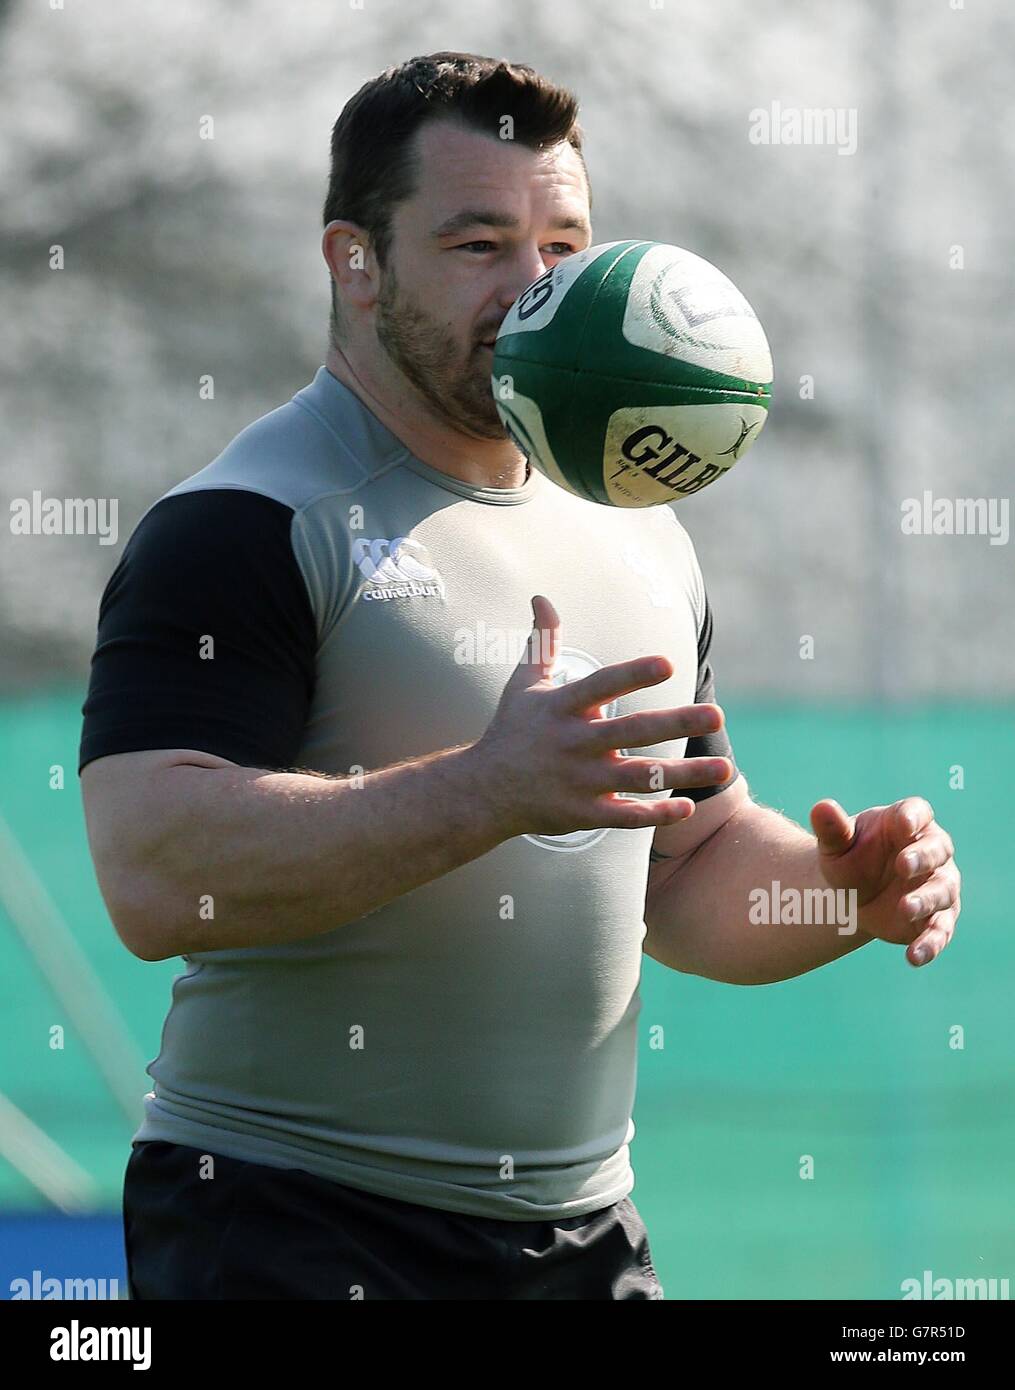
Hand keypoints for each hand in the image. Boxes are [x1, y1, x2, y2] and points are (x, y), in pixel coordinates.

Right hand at [473, 594, 733, 837]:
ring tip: (725, 768)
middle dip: (676, 722)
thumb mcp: (523, 684)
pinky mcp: (582, 814)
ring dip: (684, 774)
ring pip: (640, 777)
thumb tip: (541, 597)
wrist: (482, 791)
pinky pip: (626, 816)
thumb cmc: (511, 731)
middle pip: (631, 731)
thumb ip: (542, 642)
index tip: (668, 664)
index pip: (601, 686)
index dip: (633, 675)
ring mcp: (580, 781)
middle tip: (717, 714)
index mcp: (561, 708)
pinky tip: (688, 805)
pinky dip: (656, 814)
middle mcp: (574, 743)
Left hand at [810, 796, 960, 966]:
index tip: (903, 824)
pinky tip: (914, 956)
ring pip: (942, 891)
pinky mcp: (938, 918)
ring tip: (904, 908)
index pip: (917, 812)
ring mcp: (938, 885)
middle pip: (937, 850)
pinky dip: (930, 944)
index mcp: (907, 822)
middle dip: (923, 858)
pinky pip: (940, 931)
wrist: (854, 896)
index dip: (913, 817)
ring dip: (926, 900)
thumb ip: (832, 829)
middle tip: (904, 866)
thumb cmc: (850, 858)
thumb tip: (821, 807)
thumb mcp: (836, 846)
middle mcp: (931, 851)